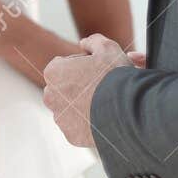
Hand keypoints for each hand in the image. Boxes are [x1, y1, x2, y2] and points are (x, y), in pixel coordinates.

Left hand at [41, 33, 135, 147]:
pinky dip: (87, 123)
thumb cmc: (114, 77)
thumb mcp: (107, 48)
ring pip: (70, 109)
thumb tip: (84, 43)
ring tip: (103, 103)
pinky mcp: (71, 135)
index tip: (95, 70)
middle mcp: (50, 95)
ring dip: (81, 106)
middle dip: (78, 87)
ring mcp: (60, 117)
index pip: (63, 65)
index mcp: (54, 72)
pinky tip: (102, 118)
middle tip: (100, 87)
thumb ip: (93, 41)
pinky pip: (78, 127)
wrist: (127, 111)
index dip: (81, 66)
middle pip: (63, 88)